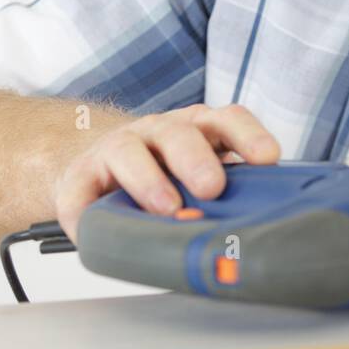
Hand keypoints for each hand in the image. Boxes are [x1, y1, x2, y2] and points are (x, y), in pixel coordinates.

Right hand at [52, 103, 279, 242]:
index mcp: (200, 129)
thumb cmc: (166, 175)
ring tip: (166, 207)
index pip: (229, 120)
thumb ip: (229, 193)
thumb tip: (255, 228)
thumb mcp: (203, 177)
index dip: (250, 136)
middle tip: (213, 187)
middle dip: (198, 159)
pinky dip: (87, 209)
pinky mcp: (81, 174)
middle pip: (181, 134)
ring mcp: (121, 147)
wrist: (103, 169)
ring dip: (149, 180)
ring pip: (130, 151)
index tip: (268, 157)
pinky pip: (80, 187)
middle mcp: (162, 131)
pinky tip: (98, 228)